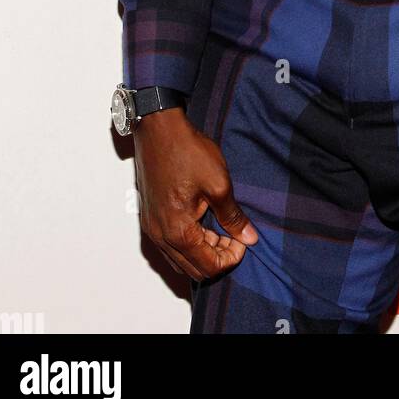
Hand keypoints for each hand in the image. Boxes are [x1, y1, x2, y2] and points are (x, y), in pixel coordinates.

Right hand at [133, 107, 258, 280]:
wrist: (159, 129)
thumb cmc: (186, 152)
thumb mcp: (219, 184)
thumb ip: (233, 216)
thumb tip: (248, 237)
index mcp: (177, 232)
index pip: (208, 266)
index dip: (231, 257)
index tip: (243, 239)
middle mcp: (159, 236)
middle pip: (193, 269)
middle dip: (217, 256)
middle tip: (234, 234)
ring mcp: (152, 228)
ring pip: (180, 259)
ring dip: (203, 251)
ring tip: (220, 226)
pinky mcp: (150, 218)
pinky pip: (170, 245)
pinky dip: (189, 242)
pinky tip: (203, 221)